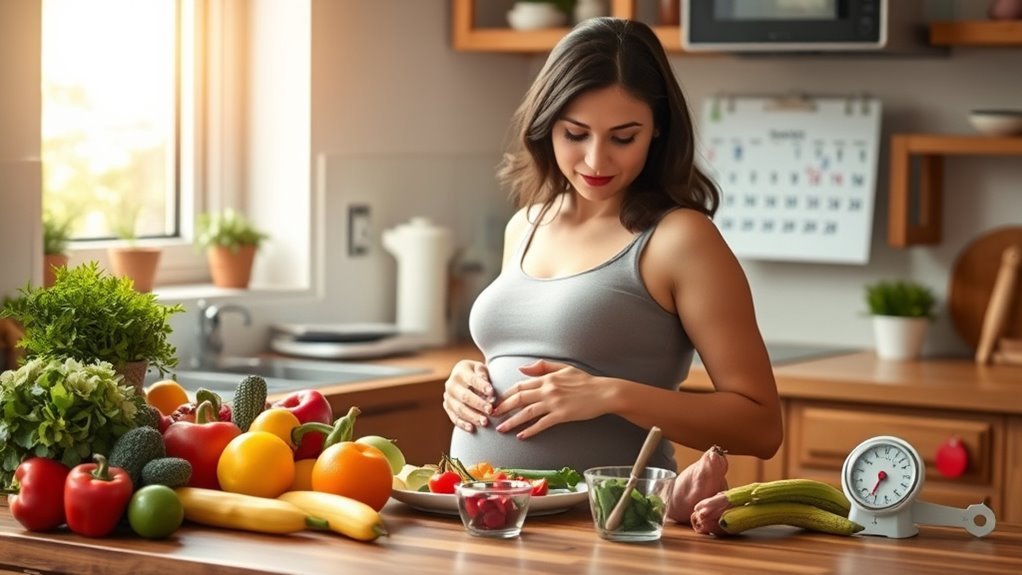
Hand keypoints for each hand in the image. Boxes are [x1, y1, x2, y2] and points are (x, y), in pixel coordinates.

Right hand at [442, 360, 494, 432]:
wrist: (463, 378)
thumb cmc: (477, 373)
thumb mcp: (480, 368)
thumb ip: (484, 375)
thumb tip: (489, 390)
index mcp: (460, 371)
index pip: (472, 379)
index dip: (482, 386)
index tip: (492, 392)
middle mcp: (451, 384)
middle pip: (465, 396)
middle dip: (478, 404)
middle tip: (490, 410)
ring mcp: (448, 397)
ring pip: (459, 409)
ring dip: (472, 416)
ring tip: (484, 422)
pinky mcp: (447, 407)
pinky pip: (453, 417)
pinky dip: (462, 424)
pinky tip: (471, 428)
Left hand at [492, 359, 608, 439]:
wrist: (604, 392)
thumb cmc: (585, 380)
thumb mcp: (563, 368)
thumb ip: (542, 367)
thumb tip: (522, 369)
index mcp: (547, 378)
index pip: (520, 385)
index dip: (506, 394)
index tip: (496, 401)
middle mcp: (547, 389)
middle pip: (519, 398)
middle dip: (503, 407)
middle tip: (491, 415)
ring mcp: (554, 403)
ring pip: (527, 412)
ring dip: (512, 421)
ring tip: (501, 429)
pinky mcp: (562, 415)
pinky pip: (542, 424)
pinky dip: (530, 430)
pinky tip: (521, 436)